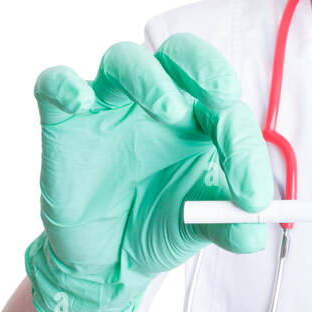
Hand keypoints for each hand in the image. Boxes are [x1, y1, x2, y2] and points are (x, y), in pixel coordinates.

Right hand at [24, 34, 272, 311]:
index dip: (244, 148)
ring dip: (148, 78)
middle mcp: (156, 100)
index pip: (226, 108)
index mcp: (199, 118)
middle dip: (203, 66)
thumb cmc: (160, 223)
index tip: (252, 197)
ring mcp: (108, 105)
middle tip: (223, 93)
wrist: (106, 257)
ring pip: (123, 60)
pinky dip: (66, 85)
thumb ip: (232, 226)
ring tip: (169, 111)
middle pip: (180, 54)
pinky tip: (82, 104)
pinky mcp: (63, 121)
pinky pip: (56, 83)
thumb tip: (255, 231)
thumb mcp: (201, 229)